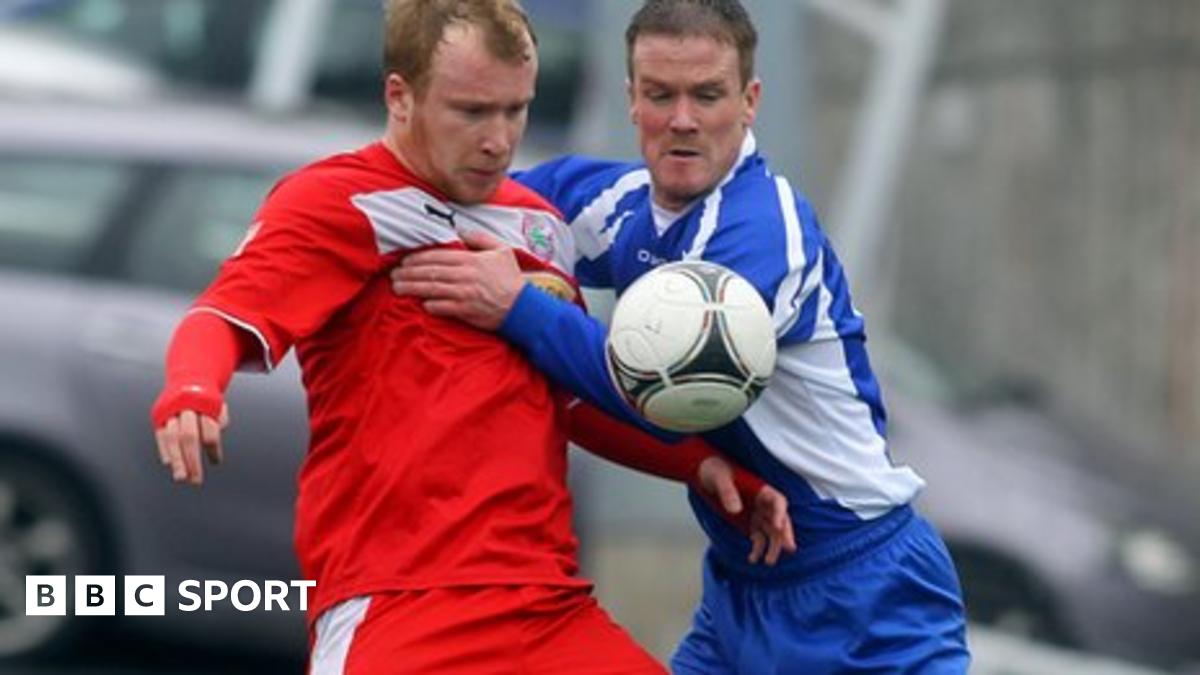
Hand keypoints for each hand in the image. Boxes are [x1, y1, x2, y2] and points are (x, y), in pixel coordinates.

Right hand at [153, 403, 227, 485]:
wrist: (187, 378)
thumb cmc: (206, 399)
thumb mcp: (218, 405)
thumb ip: (220, 420)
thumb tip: (214, 445)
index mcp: (204, 404)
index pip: (209, 430)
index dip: (213, 448)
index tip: (216, 462)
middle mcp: (186, 407)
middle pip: (189, 437)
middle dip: (192, 460)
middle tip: (196, 480)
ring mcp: (171, 411)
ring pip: (172, 438)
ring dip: (176, 460)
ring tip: (181, 477)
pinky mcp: (159, 415)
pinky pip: (161, 434)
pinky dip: (164, 449)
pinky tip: (169, 463)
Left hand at [390, 229, 524, 330]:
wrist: (523, 307)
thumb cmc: (511, 279)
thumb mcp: (501, 250)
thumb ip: (481, 238)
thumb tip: (462, 230)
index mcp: (471, 259)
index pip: (438, 256)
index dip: (418, 258)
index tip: (404, 261)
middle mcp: (465, 275)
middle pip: (430, 272)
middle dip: (408, 273)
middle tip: (393, 274)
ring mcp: (464, 294)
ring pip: (431, 288)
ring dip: (412, 288)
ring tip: (397, 288)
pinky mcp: (466, 310)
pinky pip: (442, 307)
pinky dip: (430, 305)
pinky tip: (420, 304)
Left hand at [697, 456, 796, 564]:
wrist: (705, 474)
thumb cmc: (714, 470)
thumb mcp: (719, 478)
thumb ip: (727, 492)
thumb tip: (735, 509)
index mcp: (760, 489)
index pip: (778, 500)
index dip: (780, 513)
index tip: (778, 525)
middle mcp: (762, 503)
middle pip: (780, 519)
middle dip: (785, 534)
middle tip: (789, 548)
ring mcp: (757, 514)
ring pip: (771, 533)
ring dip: (773, 547)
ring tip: (769, 562)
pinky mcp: (748, 523)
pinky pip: (758, 538)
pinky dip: (757, 549)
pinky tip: (752, 559)